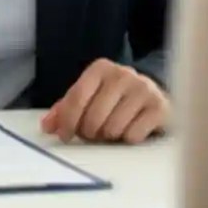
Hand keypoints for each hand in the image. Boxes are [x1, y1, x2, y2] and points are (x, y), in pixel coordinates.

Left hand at [40, 59, 168, 143]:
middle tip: (93, 133)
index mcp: (101, 68)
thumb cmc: (116, 99)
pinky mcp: (159, 107)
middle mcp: (123, 74)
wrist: (155, 96)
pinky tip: (131, 130)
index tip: (64, 136)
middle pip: (94, 116)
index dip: (67, 121)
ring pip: (113, 127)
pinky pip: (133, 135)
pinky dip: (128, 139)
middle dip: (89, 132)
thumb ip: (66, 109)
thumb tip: (47, 126)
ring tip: (112, 130)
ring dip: (109, 136)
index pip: (77, 97)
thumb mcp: (90, 97)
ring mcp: (143, 89)